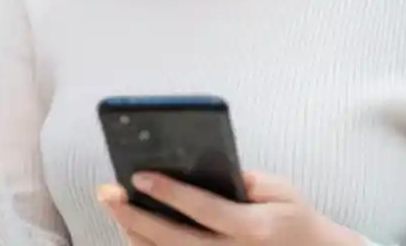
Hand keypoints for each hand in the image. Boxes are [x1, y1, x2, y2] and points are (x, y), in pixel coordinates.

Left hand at [98, 172, 362, 245]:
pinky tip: (135, 234)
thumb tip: (198, 168)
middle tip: (108, 196)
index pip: (203, 209)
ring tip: (116, 211)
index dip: (169, 192)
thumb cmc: (297, 220)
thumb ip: (245, 180)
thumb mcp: (282, 191)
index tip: (138, 176)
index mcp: (254, 229)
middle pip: (174, 240)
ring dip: (136, 237)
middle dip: (136, 218)